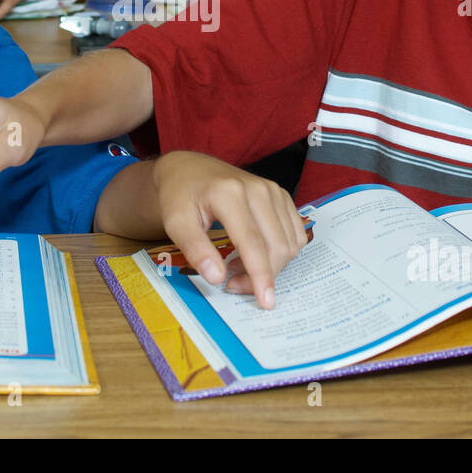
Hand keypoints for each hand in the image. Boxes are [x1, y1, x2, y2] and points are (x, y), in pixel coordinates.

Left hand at [153, 152, 307, 309]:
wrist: (189, 169)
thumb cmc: (180, 196)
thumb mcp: (175, 222)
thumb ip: (195, 249)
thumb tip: (217, 278)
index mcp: (229, 193)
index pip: (252, 242)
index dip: (260, 275)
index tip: (265, 302)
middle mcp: (258, 189)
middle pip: (276, 245)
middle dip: (263, 275)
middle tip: (234, 285)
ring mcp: (273, 190)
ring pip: (290, 242)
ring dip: (272, 265)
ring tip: (238, 266)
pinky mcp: (281, 195)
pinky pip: (295, 233)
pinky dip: (281, 252)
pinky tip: (255, 254)